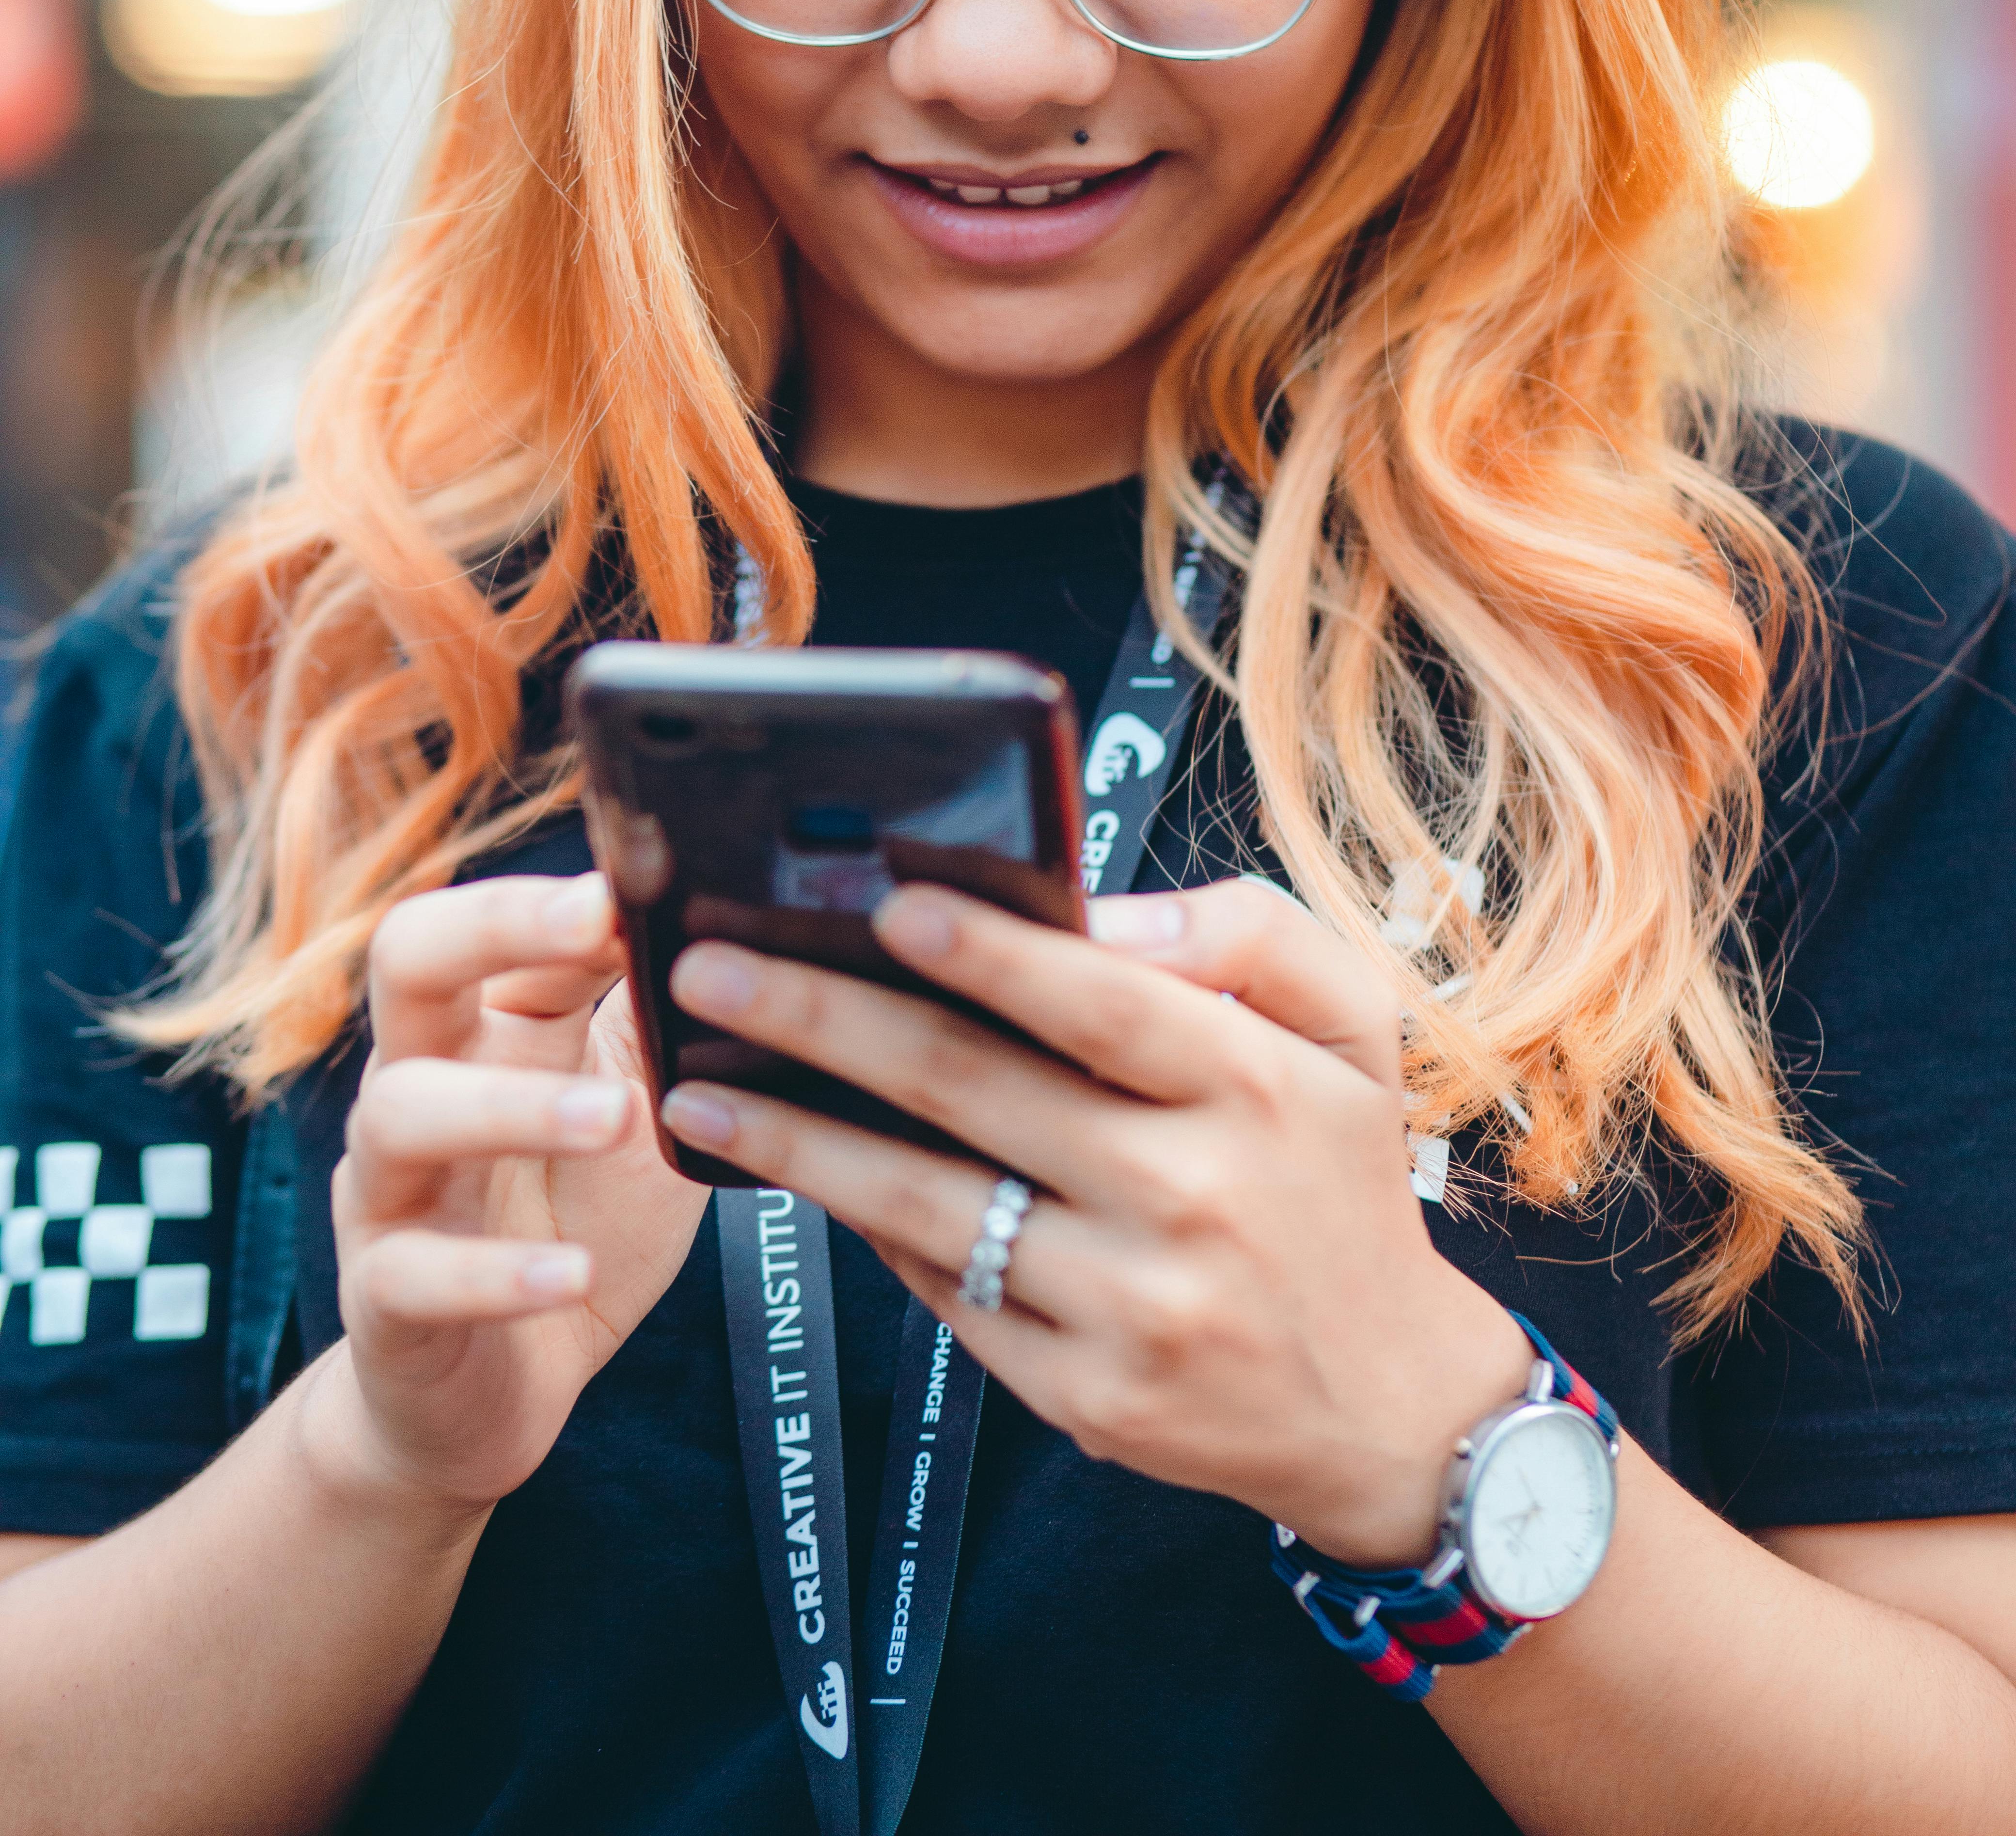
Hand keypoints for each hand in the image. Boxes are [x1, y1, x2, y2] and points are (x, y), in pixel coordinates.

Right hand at [321, 873, 705, 1519]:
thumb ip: (663, 1025)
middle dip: (491, 925)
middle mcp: (418, 1083)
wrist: (493, 1396)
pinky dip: (497, 1277)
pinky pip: (413, 1276)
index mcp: (487, 1028)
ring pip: (404, 1113)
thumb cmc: (578, 1220)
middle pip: (408, 961)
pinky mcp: (384, 1303)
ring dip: (513, 1106)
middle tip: (594, 922)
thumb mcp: (637, 1109)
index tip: (635, 874)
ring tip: (615, 1117)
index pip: (492, 919)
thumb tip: (748, 929)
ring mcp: (388, 1192)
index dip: (553, 890)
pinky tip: (574, 1276)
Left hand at [661, 878, 1529, 1562]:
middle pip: (973, 1090)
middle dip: (821, 1021)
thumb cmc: (1337, 1180)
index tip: (884, 899)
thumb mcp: (1352, 1030)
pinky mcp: (1084, 1398)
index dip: (990, 951)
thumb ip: (1246, 935)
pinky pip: (948, 1291)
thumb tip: (1100, 915)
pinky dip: (863, 1224)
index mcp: (1257, 1089)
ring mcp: (1131, 1310)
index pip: (1102, 1003)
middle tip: (711, 972)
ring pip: (924, 1202)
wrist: (1386, 1403)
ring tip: (694, 1086)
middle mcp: (1192, 1199)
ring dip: (792, 1139)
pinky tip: (793, 1170)